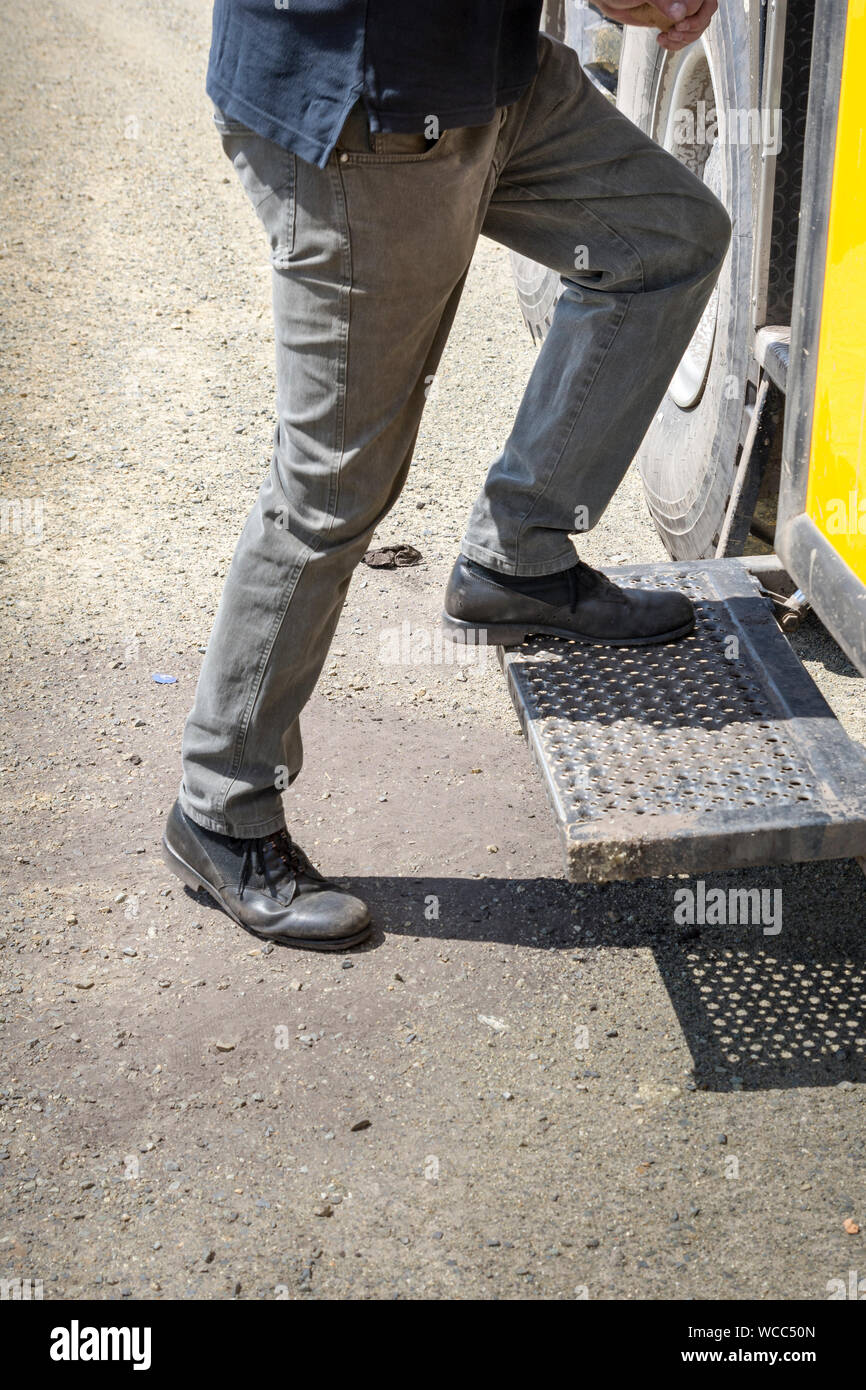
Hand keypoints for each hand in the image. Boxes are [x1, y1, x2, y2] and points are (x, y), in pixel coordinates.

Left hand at [593, 1, 717, 50]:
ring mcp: (677, 7)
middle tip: (675, 32)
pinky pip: (683, 34)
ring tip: (667, 38)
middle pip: (706, 12)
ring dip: (685, 38)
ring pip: (697, 26)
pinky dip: (677, 43)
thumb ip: (663, 1)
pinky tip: (662, 41)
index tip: (679, 21)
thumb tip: (681, 12)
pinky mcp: (669, 19)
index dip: (696, 13)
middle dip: (693, 27)